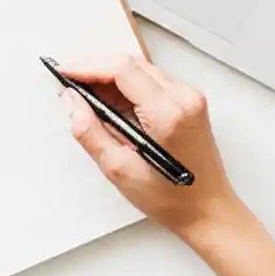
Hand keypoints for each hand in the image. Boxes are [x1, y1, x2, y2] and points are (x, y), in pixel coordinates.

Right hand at [63, 55, 274, 275]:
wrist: (209, 211)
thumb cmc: (171, 199)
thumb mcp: (119, 170)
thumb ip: (90, 132)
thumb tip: (71, 101)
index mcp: (168, 113)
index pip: (122, 69)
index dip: (88, 66)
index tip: (65, 72)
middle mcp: (183, 98)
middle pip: (131, 64)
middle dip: (96, 68)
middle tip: (69, 82)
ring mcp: (189, 97)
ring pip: (141, 69)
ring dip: (110, 76)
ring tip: (85, 94)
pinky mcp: (189, 102)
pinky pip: (152, 81)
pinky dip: (127, 85)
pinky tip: (110, 101)